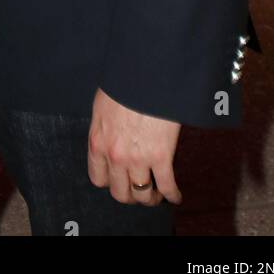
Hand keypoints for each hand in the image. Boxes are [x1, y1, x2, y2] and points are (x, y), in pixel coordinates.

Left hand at [88, 87, 181, 205]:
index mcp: (98, 143)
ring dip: (150, 199)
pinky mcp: (161, 157)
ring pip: (142, 195)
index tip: (118, 181)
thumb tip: (108, 137)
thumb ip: (103, 129)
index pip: (98, 179)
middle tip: (137, 192)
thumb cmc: (123, 84)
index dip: (110, 183)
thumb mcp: (102, 107)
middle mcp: (115, 156)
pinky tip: (176, 196)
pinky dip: (172, 195)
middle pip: (120, 193)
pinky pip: (166, 185)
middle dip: (129, 195)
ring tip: (156, 195)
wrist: (144, 75)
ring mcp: (138, 159)